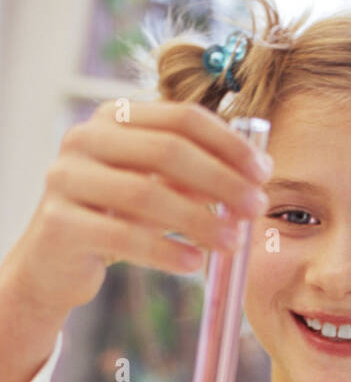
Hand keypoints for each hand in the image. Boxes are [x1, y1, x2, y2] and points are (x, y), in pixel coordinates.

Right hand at [2, 100, 271, 324]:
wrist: (54, 264)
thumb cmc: (112, 221)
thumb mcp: (153, 189)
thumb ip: (192, 176)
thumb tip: (254, 177)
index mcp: (113, 119)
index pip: (181, 117)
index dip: (228, 143)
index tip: (265, 173)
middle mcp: (85, 138)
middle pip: (168, 150)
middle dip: (221, 180)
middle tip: (257, 208)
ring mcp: (67, 177)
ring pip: (146, 193)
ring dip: (199, 220)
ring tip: (233, 243)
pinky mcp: (61, 223)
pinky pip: (124, 236)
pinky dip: (166, 251)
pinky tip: (195, 264)